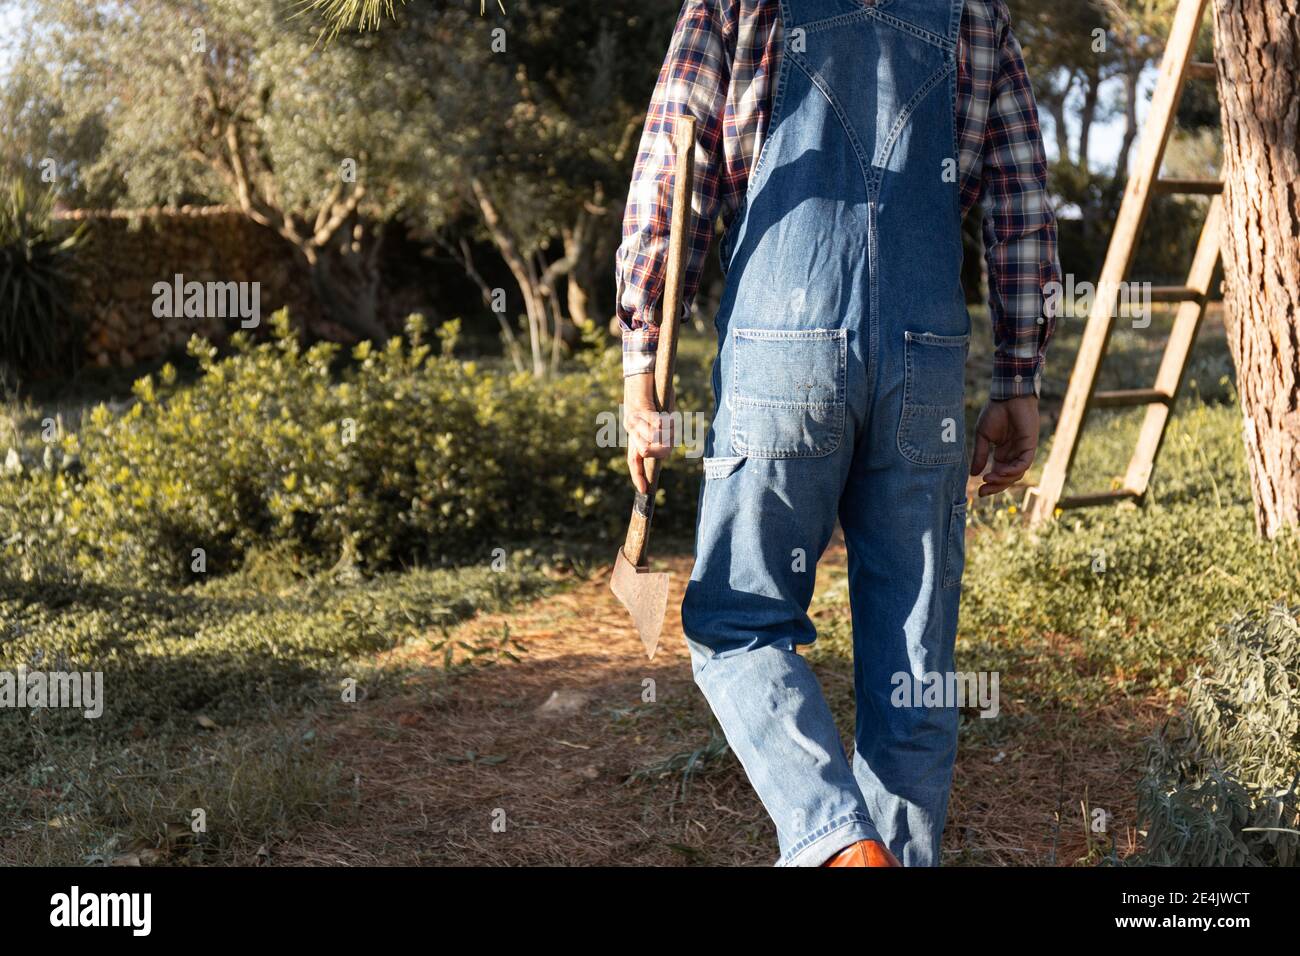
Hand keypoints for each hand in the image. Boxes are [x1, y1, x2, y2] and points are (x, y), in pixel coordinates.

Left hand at [624, 373, 673, 493]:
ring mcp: (632, 419)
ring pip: (652, 439)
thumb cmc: (655, 392)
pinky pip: (656, 425)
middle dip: (661, 449)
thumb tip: (666, 448)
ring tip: (667, 418)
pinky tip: (667, 413)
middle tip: (669, 435)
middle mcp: (629, 429)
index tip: (644, 490)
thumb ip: (663, 432)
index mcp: (634, 433)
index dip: (638, 477)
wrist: (644, 371)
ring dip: (666, 432)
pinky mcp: (639, 409)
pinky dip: (666, 422)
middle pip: (646, 454)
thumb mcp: (661, 415)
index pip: (633, 460)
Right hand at [969, 396, 1038, 496]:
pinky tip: (1001, 471)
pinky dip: (1013, 470)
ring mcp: (1023, 451)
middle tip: (983, 492)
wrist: (1008, 397)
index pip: (998, 474)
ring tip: (989, 478)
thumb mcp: (983, 437)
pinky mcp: (1030, 446)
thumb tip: (973, 475)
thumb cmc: (995, 412)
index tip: (978, 492)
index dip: (989, 484)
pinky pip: (1023, 463)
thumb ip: (980, 455)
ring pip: (1016, 473)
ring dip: (1003, 479)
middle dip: (996, 487)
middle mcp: (1013, 455)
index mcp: (1003, 453)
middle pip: (1007, 478)